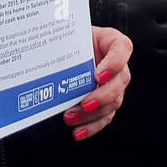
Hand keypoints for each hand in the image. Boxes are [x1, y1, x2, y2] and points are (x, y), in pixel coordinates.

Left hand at [62, 26, 132, 140]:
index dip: (114, 63)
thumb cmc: (69, 39)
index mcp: (110, 41)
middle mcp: (117, 64)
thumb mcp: (67, 35)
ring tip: (70, 117)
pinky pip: (105, 116)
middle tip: (84, 103)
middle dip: (102, 95)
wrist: (66, 50)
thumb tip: (45, 53)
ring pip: (113, 102)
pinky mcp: (106, 101)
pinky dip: (92, 126)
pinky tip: (79, 131)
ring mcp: (114, 84)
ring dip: (92, 114)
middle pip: (121, 80)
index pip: (122, 48)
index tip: (98, 75)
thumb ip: (63, 42)